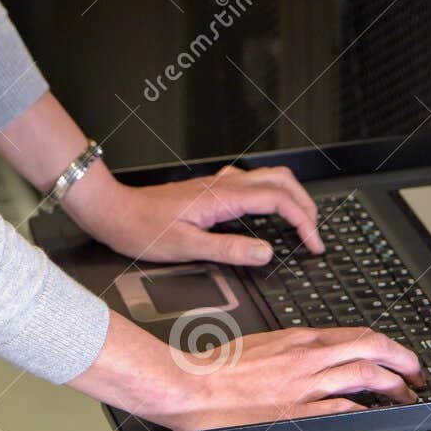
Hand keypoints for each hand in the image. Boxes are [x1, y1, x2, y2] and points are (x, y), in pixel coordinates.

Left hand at [83, 161, 323, 266]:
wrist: (114, 211)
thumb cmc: (142, 229)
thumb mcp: (186, 247)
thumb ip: (229, 250)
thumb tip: (266, 253)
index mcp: (223, 197)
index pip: (279, 201)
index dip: (303, 222)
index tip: (314, 244)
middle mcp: (224, 185)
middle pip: (281, 181)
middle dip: (306, 204)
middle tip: (316, 233)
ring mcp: (217, 184)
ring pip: (268, 178)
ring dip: (291, 196)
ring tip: (301, 222)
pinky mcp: (210, 189)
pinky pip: (252, 183)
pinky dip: (272, 195)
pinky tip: (267, 214)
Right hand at [154, 324, 425, 430]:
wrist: (189, 385)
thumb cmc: (212, 369)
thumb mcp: (256, 345)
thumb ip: (286, 351)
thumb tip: (307, 358)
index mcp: (295, 339)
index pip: (352, 333)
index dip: (384, 344)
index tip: (396, 356)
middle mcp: (305, 358)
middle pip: (369, 346)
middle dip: (402, 359)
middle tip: (417, 373)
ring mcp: (302, 385)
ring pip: (363, 373)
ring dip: (393, 385)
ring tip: (406, 396)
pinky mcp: (295, 412)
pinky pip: (342, 409)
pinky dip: (365, 412)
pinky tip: (375, 418)